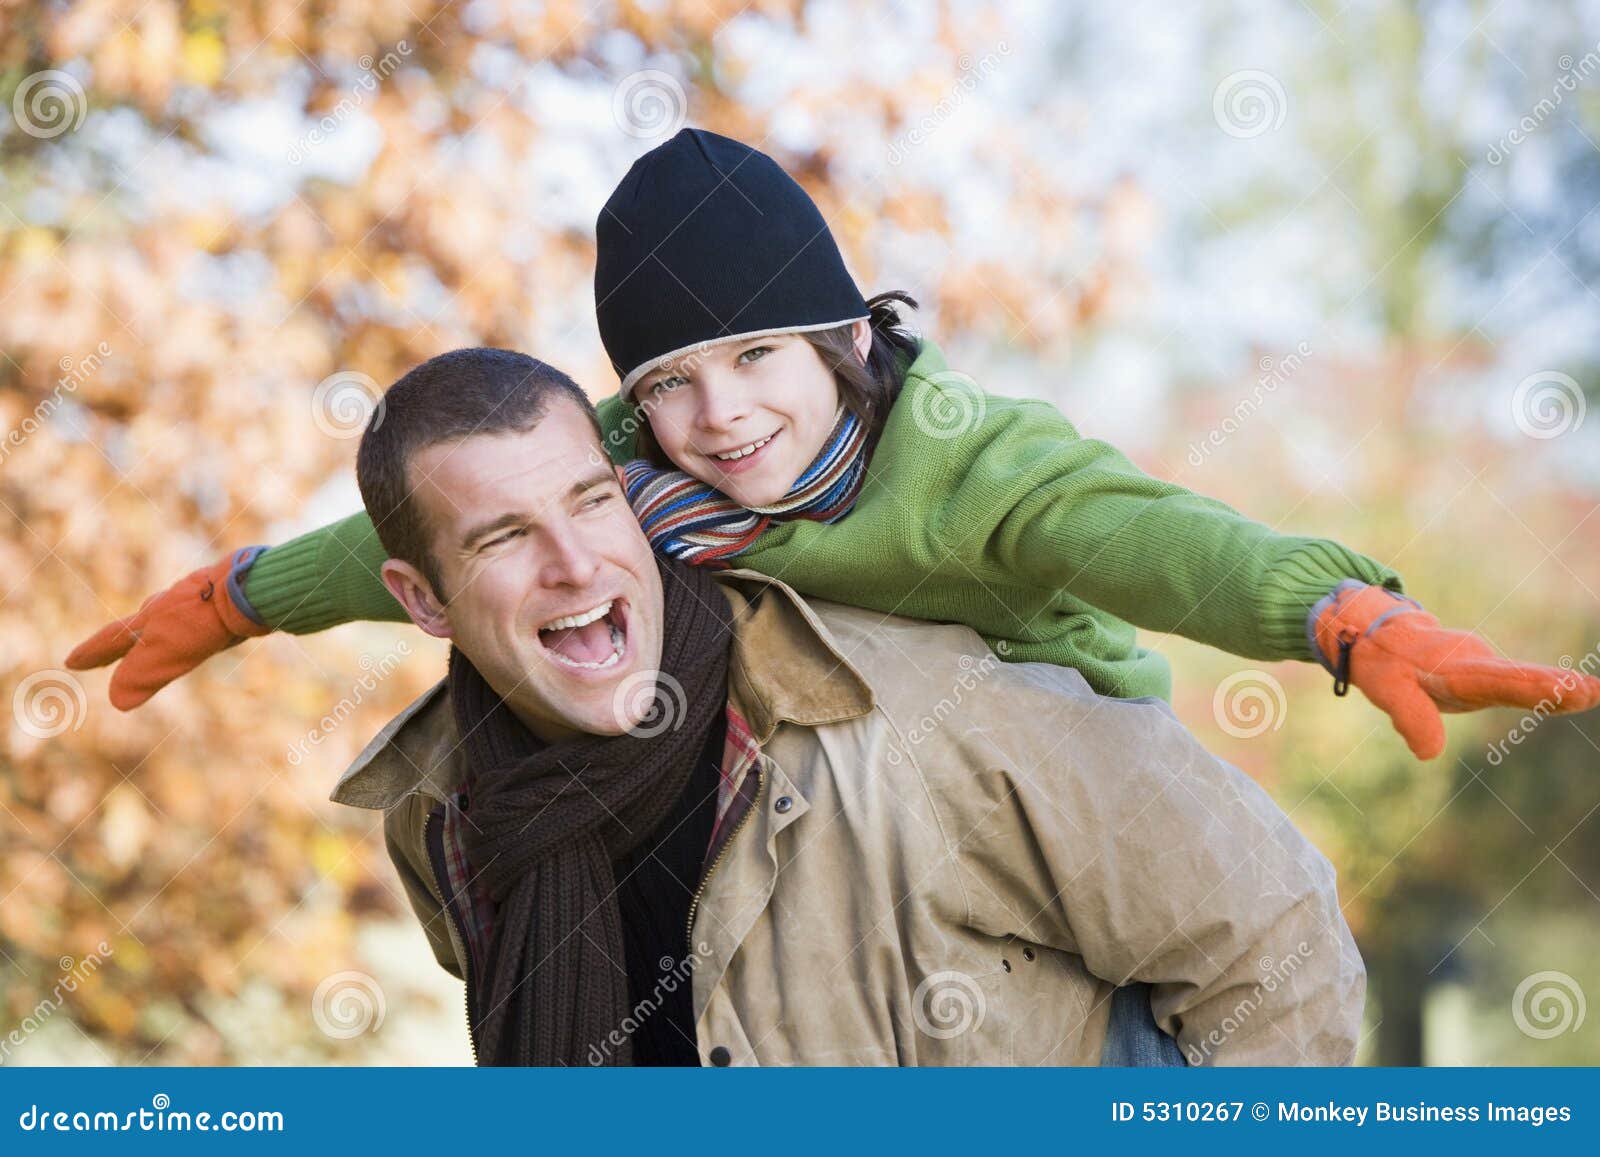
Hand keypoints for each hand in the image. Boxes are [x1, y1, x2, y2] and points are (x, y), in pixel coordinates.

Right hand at [65, 547, 270, 709]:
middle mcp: (167, 606)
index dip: (92, 653)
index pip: (112, 639)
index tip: (71, 662)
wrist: (248, 587)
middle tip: (104, 653)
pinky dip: (191, 622)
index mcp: (148, 620)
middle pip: (137, 626)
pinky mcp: (220, 596)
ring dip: (155, 629)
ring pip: (167, 616)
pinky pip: (199, 612)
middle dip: (120, 642)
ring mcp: (194, 597)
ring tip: (152, 636)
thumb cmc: (204, 621)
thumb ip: (142, 675)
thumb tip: (117, 701)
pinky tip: (204, 624)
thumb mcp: (167, 653)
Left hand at [1310, 580, 1599, 759]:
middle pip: (1523, 679)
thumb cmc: (1384, 663)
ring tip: (1591, 692)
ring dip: (1561, 690)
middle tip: (1595, 691)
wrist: (1382, 635)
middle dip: (1559, 687)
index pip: (1497, 680)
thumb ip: (1408, 716)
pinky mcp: (1489, 674)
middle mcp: (1478, 662)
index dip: (1534, 687)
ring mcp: (1487, 666)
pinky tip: (1585, 692)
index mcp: (1455, 667)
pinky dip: (1553, 689)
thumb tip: (1430, 754)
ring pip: (1526, 680)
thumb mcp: (1384, 688)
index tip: (1573, 689)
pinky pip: (1522, 683)